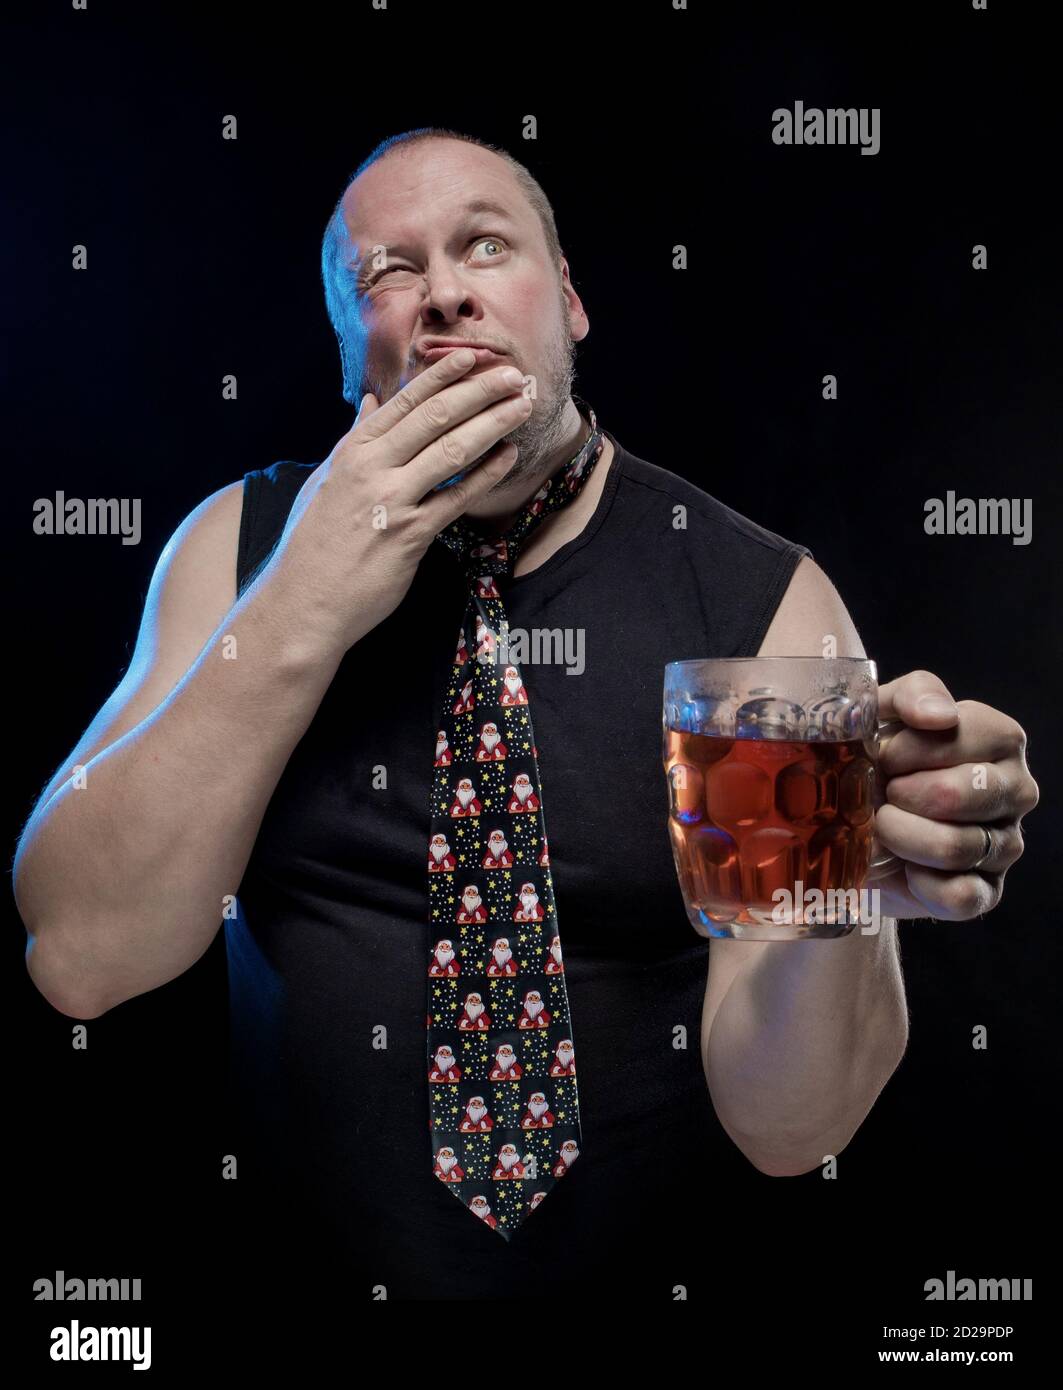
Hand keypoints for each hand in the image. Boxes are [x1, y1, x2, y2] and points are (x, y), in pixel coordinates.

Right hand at [261, 350, 532, 654]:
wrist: (304, 601)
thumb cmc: (314, 542)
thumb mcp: (327, 479)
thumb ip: (354, 438)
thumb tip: (372, 400)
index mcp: (353, 450)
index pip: (406, 400)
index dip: (445, 375)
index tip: (476, 355)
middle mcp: (372, 468)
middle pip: (436, 416)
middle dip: (481, 390)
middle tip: (516, 375)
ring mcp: (392, 501)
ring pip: (452, 450)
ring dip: (493, 423)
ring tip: (523, 405)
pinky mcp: (410, 536)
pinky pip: (456, 498)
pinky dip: (486, 474)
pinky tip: (509, 456)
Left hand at [867, 670, 1038, 919]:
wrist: (854, 824)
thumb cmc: (878, 759)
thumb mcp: (884, 711)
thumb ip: (913, 694)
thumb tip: (938, 716)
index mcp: (1000, 738)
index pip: (960, 737)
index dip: (906, 750)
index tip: (882, 755)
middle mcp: (1016, 789)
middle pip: (959, 794)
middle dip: (902, 795)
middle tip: (883, 793)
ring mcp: (1007, 843)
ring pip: (955, 847)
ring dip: (901, 837)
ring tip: (884, 826)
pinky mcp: (988, 891)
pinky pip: (960, 895)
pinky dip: (919, 882)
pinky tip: (904, 866)